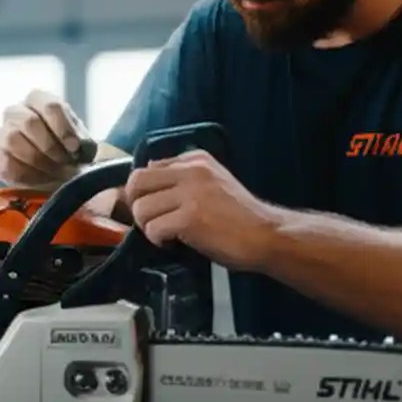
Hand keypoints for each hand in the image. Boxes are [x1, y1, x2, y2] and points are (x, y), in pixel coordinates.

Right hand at [0, 89, 91, 189]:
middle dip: (50, 146)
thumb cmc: (70, 151)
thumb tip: (81, 146)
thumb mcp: (83, 142)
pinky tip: (41, 177)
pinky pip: (6, 162)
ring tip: (54, 170)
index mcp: (39, 100)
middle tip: (64, 161)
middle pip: (29, 122)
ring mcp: (2, 134)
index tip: (75, 148)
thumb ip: (83, 142)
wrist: (57, 172)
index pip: (50, 105)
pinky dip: (27, 173)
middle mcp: (16, 112)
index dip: (64, 128)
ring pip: (13, 139)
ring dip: (38, 159)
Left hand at [124, 149, 281, 271]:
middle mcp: (192, 171)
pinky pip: (153, 228)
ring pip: (141, 208)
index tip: (152, 207)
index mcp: (196, 159)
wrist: (265, 235)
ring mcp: (191, 193)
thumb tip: (149, 186)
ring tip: (165, 234)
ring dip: (148, 226)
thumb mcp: (213, 183)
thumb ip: (184, 180)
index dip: (143, 192)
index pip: (149, 168)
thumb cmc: (240, 217)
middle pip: (137, 182)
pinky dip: (158, 240)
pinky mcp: (190, 218)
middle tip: (149, 221)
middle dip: (136, 205)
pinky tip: (173, 242)